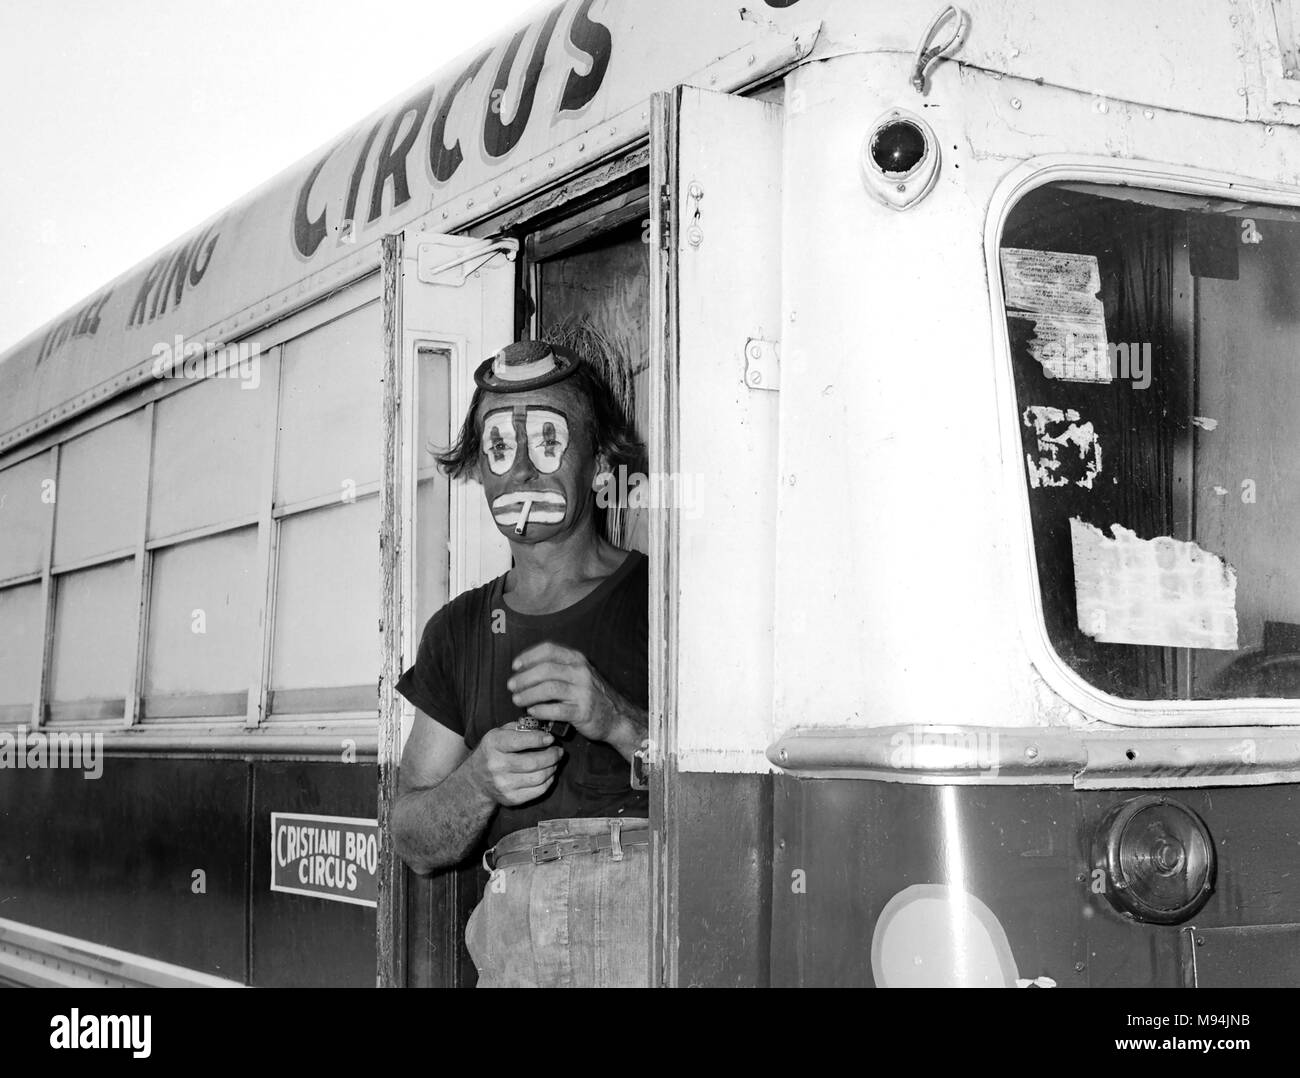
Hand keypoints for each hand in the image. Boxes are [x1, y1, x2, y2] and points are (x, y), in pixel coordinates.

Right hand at [467, 725, 563, 806]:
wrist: (477, 780)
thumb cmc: (494, 752)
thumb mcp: (500, 733)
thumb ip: (520, 728)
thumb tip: (543, 729)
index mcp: (493, 745)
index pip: (518, 741)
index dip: (538, 739)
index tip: (550, 738)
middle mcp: (496, 765)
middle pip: (533, 762)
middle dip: (552, 755)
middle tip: (559, 751)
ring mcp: (503, 784)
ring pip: (538, 777)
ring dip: (552, 768)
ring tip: (555, 761)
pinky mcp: (511, 798)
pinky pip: (539, 790)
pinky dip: (549, 781)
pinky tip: (549, 773)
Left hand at [506, 642, 646, 759]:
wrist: (616, 716)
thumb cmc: (591, 695)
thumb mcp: (579, 674)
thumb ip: (558, 668)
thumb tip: (525, 669)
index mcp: (577, 660)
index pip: (549, 650)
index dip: (529, 656)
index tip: (515, 666)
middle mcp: (581, 673)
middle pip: (546, 669)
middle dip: (524, 678)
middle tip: (511, 686)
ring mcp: (583, 692)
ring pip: (549, 688)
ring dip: (528, 694)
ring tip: (517, 700)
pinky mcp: (583, 712)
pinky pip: (557, 709)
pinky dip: (541, 710)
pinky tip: (532, 712)